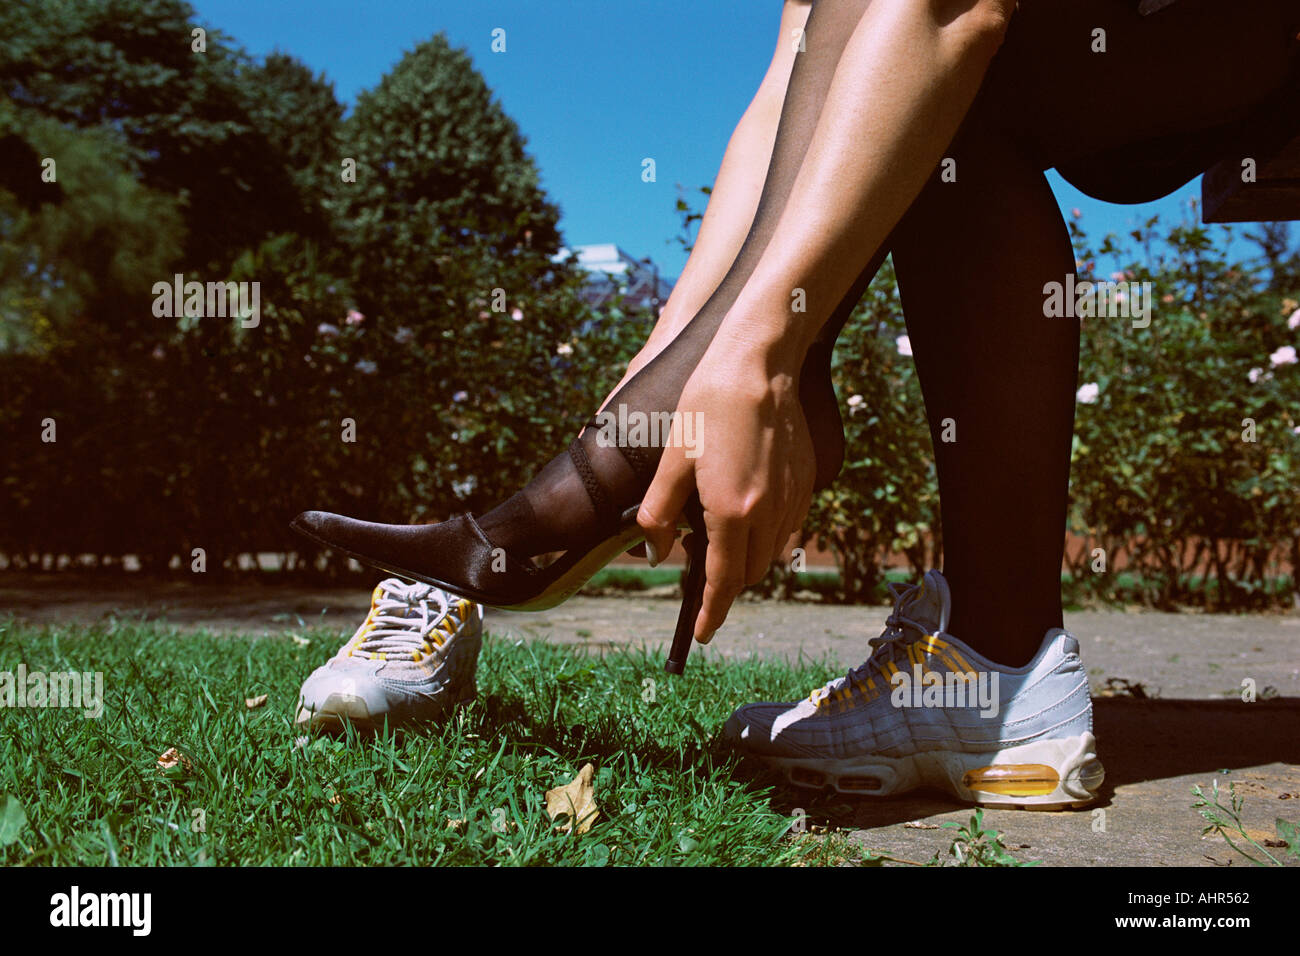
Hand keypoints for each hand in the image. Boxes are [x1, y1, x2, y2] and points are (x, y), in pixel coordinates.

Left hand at [637, 325, 814, 642]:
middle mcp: (767, 512)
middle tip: (698, 574)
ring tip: (718, 539)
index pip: (722, 581)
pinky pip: (788, 527)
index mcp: (731, 511)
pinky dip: (768, 536)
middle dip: (727, 586)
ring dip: (747, 561)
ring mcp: (792, 498)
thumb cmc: (708, 405)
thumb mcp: (673, 459)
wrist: (760, 364)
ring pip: (772, 553)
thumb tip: (655, 550)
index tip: (703, 633)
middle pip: (750, 573)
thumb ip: (660, 511)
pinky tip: (747, 513)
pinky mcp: (805, 481)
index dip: (712, 612)